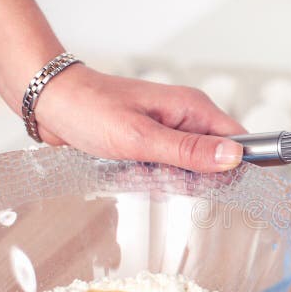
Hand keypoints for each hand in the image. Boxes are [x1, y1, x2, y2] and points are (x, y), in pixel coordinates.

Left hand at [33, 64, 245, 172]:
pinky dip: (157, 178)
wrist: (50, 101)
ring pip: (193, 167)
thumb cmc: (90, 111)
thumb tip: (233, 157)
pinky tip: (136, 176)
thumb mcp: (140, 137)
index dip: (239, 165)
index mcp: (193, 108)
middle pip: (217, 158)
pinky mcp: (154, 141)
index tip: (226, 190)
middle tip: (166, 181)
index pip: (239, 139)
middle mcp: (187, 117)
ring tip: (143, 175)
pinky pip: (170, 167)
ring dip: (174, 180)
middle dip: (198, 178)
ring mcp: (171, 129)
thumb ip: (188, 150)